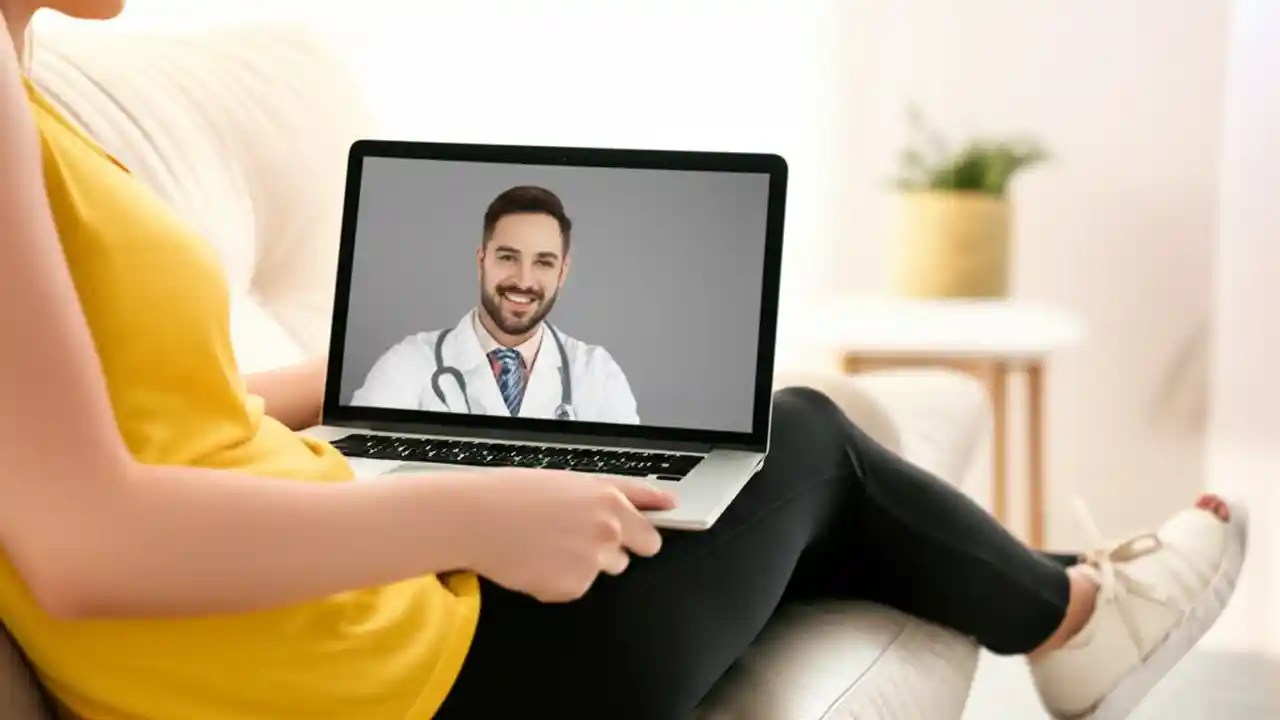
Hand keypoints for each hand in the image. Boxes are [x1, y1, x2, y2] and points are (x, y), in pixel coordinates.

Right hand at [461, 469, 675, 602]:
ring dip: (589, 562)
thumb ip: (614, 491)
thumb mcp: (568, 480)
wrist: (476, 519)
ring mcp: (592, 560)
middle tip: (588, 537)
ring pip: (608, 568)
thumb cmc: (513, 494)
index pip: (650, 517)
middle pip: (644, 548)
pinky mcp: (573, 587)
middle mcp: (608, 529)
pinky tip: (536, 561)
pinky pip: (577, 588)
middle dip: (625, 544)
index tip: (670, 516)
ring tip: (550, 543)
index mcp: (608, 498)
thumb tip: (658, 499)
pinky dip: (560, 580)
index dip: (654, 521)